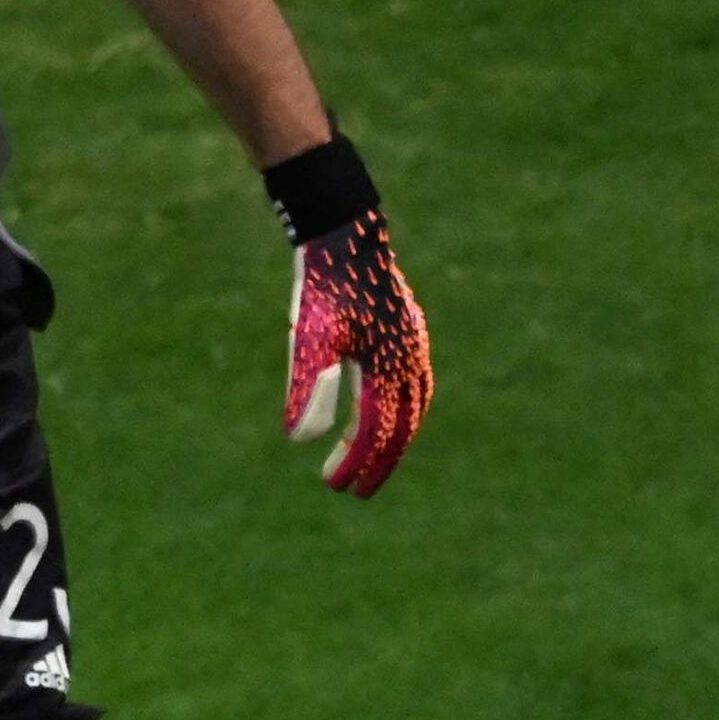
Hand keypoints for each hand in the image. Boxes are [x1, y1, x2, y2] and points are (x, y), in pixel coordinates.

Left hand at [262, 136, 429, 497]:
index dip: (356, 462)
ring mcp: (414, 345)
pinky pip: (417, 383)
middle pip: (402, 427)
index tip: (334, 484)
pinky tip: (385, 412)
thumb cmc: (323, 285)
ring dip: (394, 438)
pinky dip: (404, 409)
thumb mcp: (309, 337)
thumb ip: (310, 388)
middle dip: (377, 461)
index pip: (376, 432)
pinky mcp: (410, 331)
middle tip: (352, 488)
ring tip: (369, 458)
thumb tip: (301, 440)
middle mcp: (410, 360)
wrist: (346, 231)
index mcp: (388, 367)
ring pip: (414, 406)